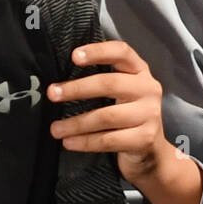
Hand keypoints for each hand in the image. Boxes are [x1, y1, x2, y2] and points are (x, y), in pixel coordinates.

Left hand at [48, 39, 167, 182]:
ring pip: (106, 116)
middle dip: (77, 89)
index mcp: (140, 72)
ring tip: (55, 128)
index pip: (122, 52)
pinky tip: (69, 142)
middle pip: (110, 83)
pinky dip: (84, 142)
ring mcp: (149, 113)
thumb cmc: (127, 118)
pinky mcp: (145, 138)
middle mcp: (148, 88)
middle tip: (53, 94)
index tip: (74, 56)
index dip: (98, 51)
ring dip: (75, 123)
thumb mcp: (122, 94)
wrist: (149, 152)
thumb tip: (62, 83)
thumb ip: (104, 83)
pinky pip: (108, 140)